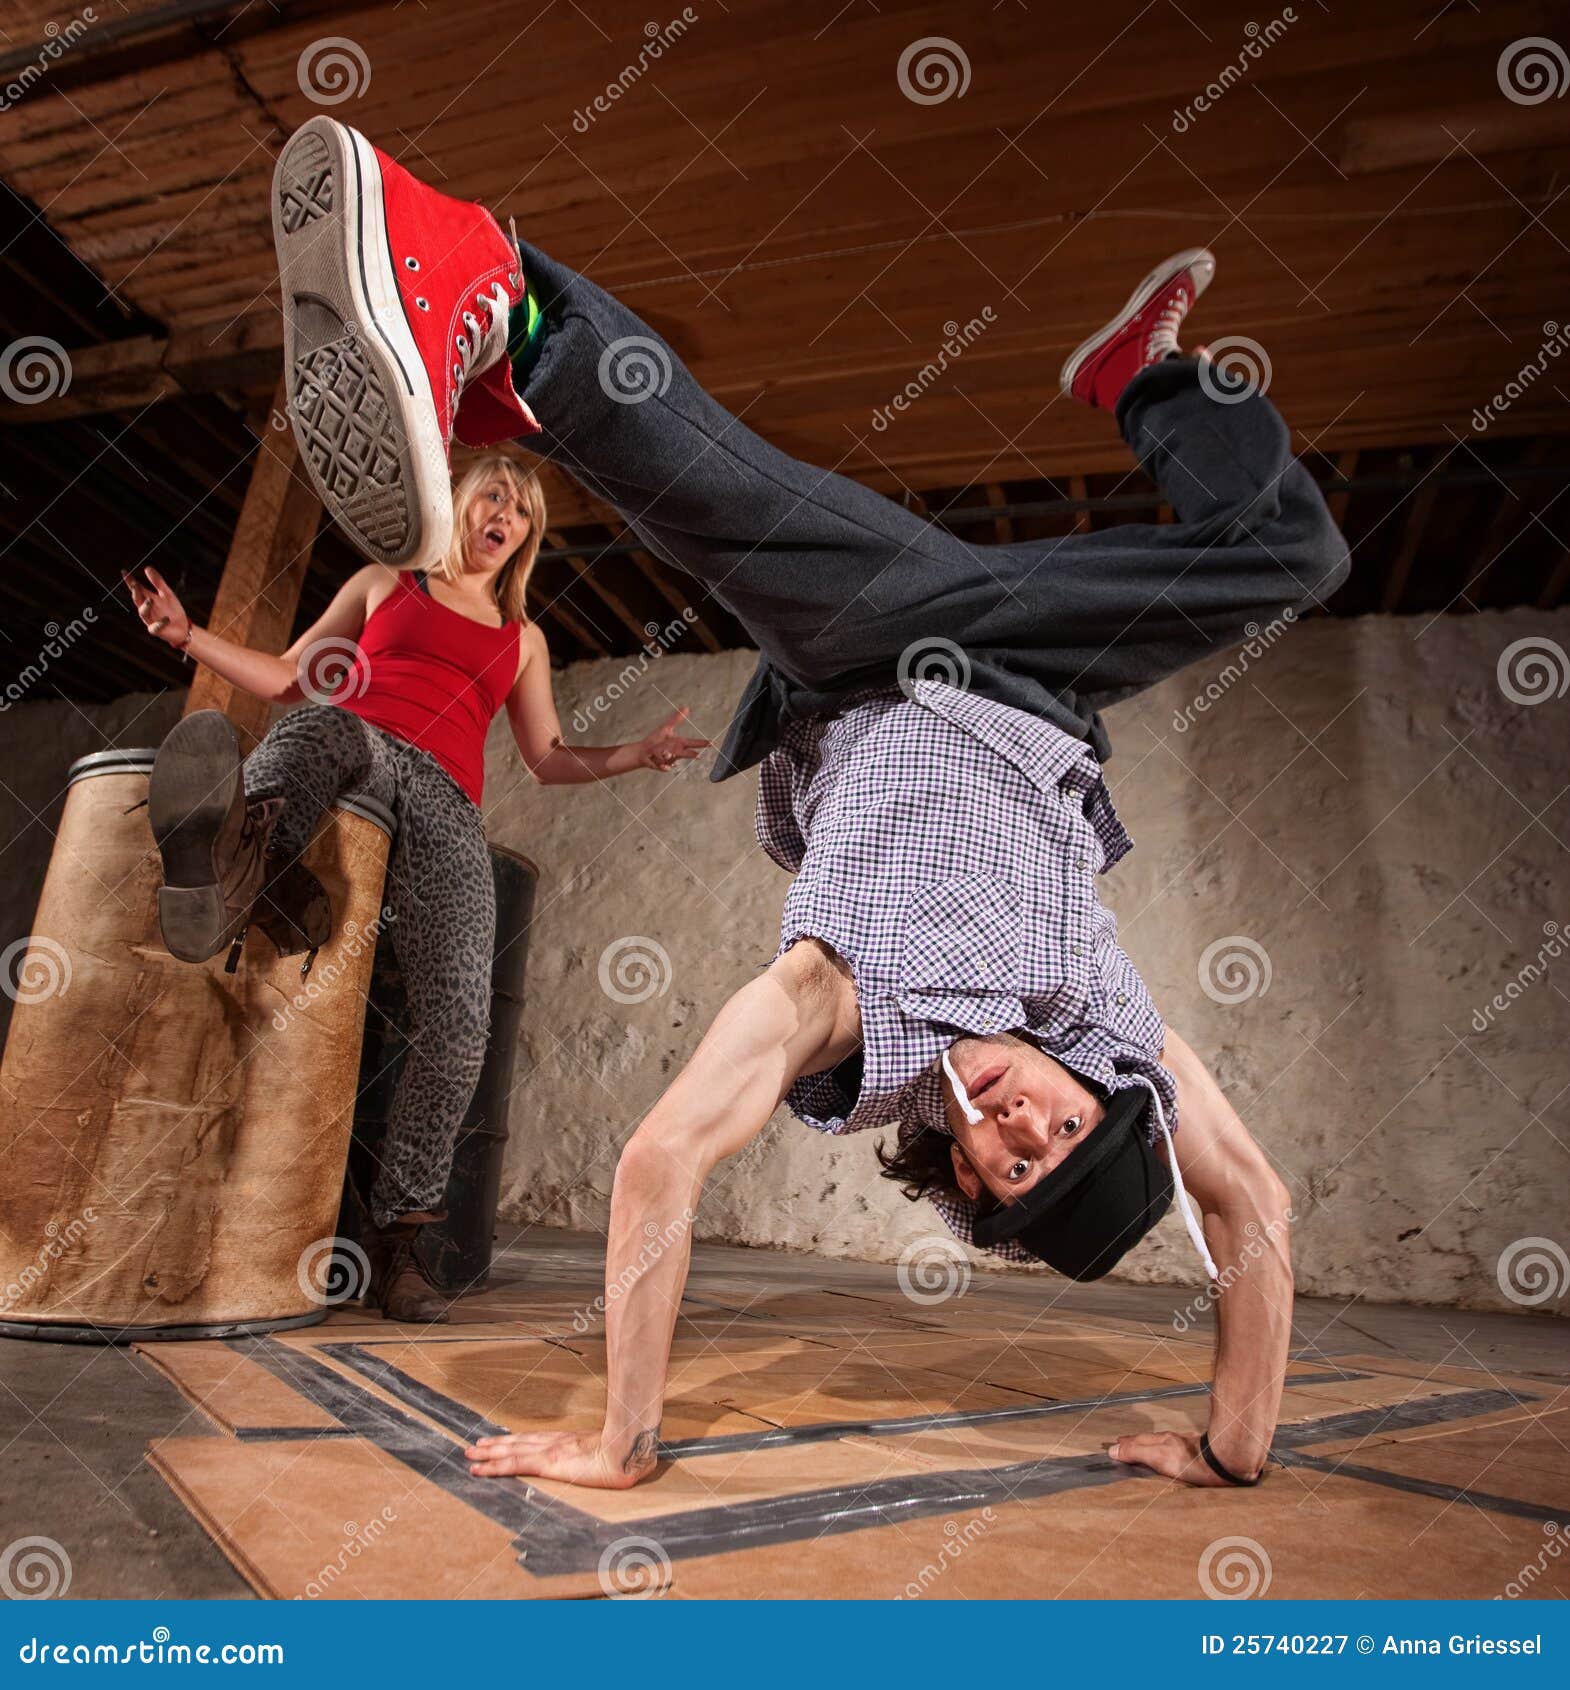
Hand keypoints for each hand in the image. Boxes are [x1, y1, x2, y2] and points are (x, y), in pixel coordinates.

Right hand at [122, 566, 190, 646]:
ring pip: (143, 613)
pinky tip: (166, 619)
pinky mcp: (157, 630)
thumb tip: (147, 567)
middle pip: (138, 599)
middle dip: (136, 593)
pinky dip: (160, 623)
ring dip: (146, 606)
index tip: (124, 571)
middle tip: (135, 585)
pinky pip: (155, 627)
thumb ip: (157, 581)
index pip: (136, 588)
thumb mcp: (167, 593)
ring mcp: (150, 619)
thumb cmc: (172, 609)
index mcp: (147, 598)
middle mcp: (146, 608)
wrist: (183, 627)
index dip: (130, 580)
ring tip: (150, 600)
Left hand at [464, 1427, 653, 1489]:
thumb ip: (602, 1455)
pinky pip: (513, 1465)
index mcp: (568, 1441)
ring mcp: (548, 1451)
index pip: (536, 1440)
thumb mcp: (610, 1452)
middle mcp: (554, 1442)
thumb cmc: (623, 1453)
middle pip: (519, 1442)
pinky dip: (493, 1466)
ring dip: (488, 1453)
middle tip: (476, 1446)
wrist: (626, 1450)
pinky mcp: (546, 1462)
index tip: (502, 1440)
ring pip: (510, 1451)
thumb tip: (608, 1460)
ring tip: (470, 1454)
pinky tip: (479, 1470)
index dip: (517, 1441)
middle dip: (496, 1444)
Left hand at [636, 706, 710, 772]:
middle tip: (698, 755)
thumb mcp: (666, 728)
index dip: (702, 743)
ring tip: (664, 753)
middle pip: (687, 754)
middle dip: (692, 754)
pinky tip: (662, 765)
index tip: (711, 743)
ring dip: (668, 755)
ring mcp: (670, 760)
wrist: (643, 751)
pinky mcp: (663, 766)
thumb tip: (686, 707)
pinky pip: (665, 767)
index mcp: (679, 743)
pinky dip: (664, 766)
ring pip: (673, 758)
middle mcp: (677, 752)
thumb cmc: (656, 740)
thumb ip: (676, 719)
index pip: (693, 743)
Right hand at [1107, 1429, 1253, 1487]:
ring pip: (1162, 1442)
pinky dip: (1165, 1448)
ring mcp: (1185, 1444)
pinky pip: (1175, 1447)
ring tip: (1143, 1447)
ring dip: (1150, 1445)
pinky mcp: (1198, 1450)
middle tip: (1123, 1443)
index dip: (1125, 1444)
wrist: (1224, 1460)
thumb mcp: (1159, 1458)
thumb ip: (1136, 1453)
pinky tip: (1171, 1452)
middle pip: (1149, 1440)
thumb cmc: (1192, 1462)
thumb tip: (1112, 1449)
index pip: (1137, 1441)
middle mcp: (1171, 1440)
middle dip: (1135, 1442)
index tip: (1114, 1445)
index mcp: (1160, 1441)